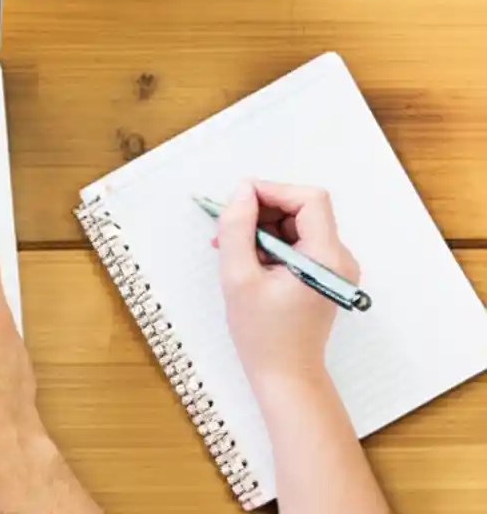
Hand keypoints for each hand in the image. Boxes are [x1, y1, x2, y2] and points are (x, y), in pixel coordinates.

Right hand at [216, 180, 360, 390]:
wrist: (285, 374)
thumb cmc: (262, 333)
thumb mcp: (238, 277)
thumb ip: (237, 229)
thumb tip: (242, 191)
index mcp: (325, 257)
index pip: (309, 199)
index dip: (273, 191)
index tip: (239, 199)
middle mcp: (339, 257)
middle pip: (303, 210)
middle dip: (263, 211)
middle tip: (226, 227)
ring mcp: (334, 267)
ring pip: (298, 225)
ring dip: (262, 228)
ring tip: (230, 248)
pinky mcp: (324, 274)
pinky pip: (298, 243)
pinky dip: (271, 244)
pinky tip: (246, 259)